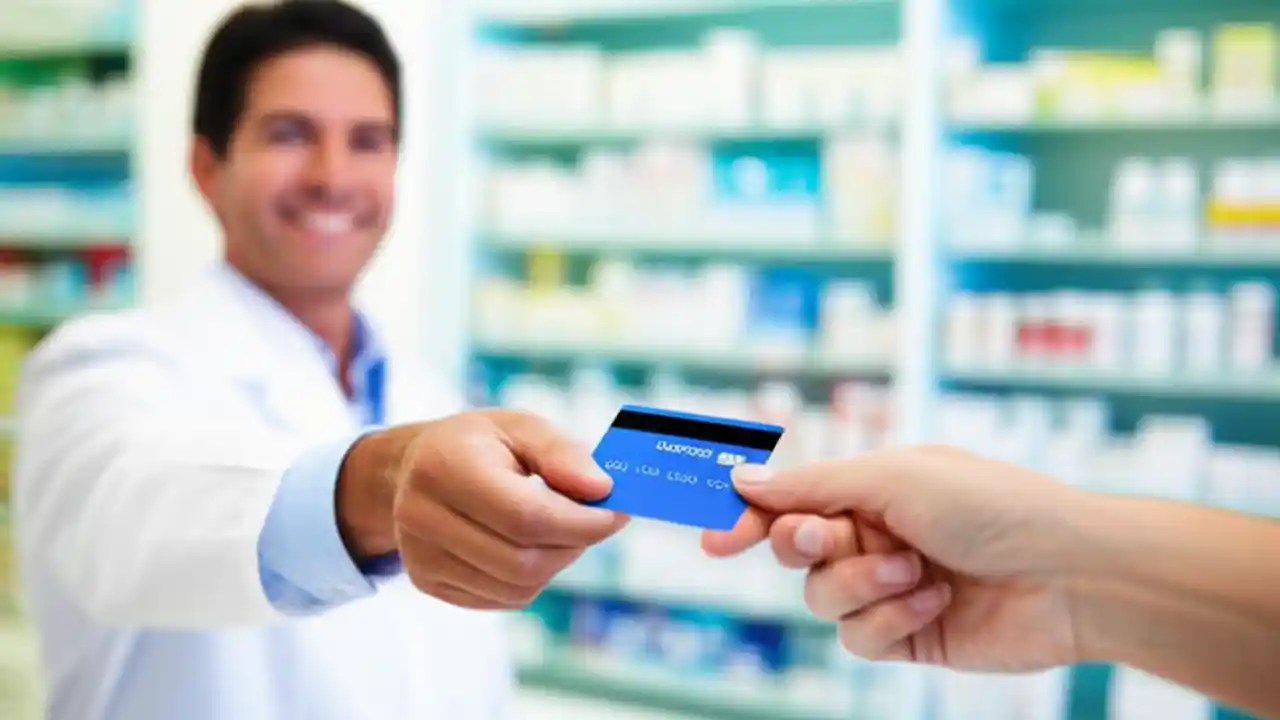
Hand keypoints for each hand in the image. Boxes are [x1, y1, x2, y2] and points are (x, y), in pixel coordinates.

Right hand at [338, 409, 627, 608]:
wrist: (411, 469)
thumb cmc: (478, 444)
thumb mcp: (520, 427)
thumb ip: (562, 453)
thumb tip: (602, 490)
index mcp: (445, 467)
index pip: (525, 516)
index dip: (580, 523)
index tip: (617, 513)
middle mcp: (422, 516)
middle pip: (522, 561)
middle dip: (573, 545)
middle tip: (593, 521)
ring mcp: (421, 556)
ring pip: (516, 587)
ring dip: (555, 563)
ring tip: (559, 529)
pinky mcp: (427, 582)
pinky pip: (502, 598)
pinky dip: (531, 578)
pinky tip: (529, 546)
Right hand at [702, 445, 1084, 671]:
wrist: (1069, 574)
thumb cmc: (989, 505)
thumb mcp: (893, 478)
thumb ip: (812, 485)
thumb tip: (741, 479)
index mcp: (870, 488)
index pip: (789, 501)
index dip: (748, 519)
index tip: (716, 539)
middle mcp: (874, 535)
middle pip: (794, 551)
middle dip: (808, 546)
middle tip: (829, 537)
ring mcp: (889, 587)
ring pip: (821, 598)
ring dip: (863, 584)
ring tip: (916, 571)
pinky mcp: (907, 635)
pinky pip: (858, 638)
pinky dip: (891, 619)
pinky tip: (935, 602)